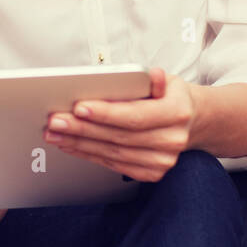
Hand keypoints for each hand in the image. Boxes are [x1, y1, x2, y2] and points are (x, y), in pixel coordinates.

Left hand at [44, 67, 196, 181]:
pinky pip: (115, 164)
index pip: (135, 115)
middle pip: (119, 136)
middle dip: (82, 129)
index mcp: (176, 112)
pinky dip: (89, 154)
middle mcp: (172, 140)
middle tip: (55, 121)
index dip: (105, 113)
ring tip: (54, 133)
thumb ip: (152, 79)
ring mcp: (163, 160)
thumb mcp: (166, 80)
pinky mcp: (152, 172)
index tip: (78, 107)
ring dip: (80, 144)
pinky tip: (71, 145)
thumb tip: (153, 74)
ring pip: (114, 152)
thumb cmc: (169, 96)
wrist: (192, 122)